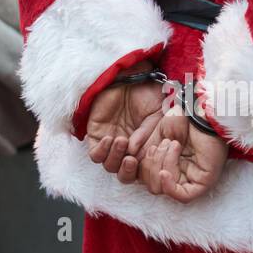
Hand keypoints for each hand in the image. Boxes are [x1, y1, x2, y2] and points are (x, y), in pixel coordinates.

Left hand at [86, 65, 163, 182]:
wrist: (132, 77)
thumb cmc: (148, 95)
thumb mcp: (158, 115)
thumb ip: (149, 134)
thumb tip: (135, 151)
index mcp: (145, 150)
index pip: (143, 173)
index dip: (146, 172)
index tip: (149, 159)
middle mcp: (127, 152)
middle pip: (124, 175)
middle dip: (127, 171)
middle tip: (132, 160)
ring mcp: (111, 145)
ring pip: (109, 166)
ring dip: (115, 158)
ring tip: (122, 141)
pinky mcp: (96, 136)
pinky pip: (95, 155)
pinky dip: (102, 151)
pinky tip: (110, 138)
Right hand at [139, 112, 229, 202]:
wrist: (201, 112)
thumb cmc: (182, 121)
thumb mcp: (156, 136)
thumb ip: (141, 152)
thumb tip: (129, 161)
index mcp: (164, 167)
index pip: (142, 179)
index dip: (131, 170)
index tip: (131, 154)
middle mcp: (177, 176)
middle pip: (151, 186)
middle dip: (150, 165)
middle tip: (164, 143)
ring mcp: (190, 181)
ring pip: (162, 189)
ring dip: (162, 166)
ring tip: (173, 145)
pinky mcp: (203, 183)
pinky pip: (182, 196)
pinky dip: (169, 186)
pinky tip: (164, 172)